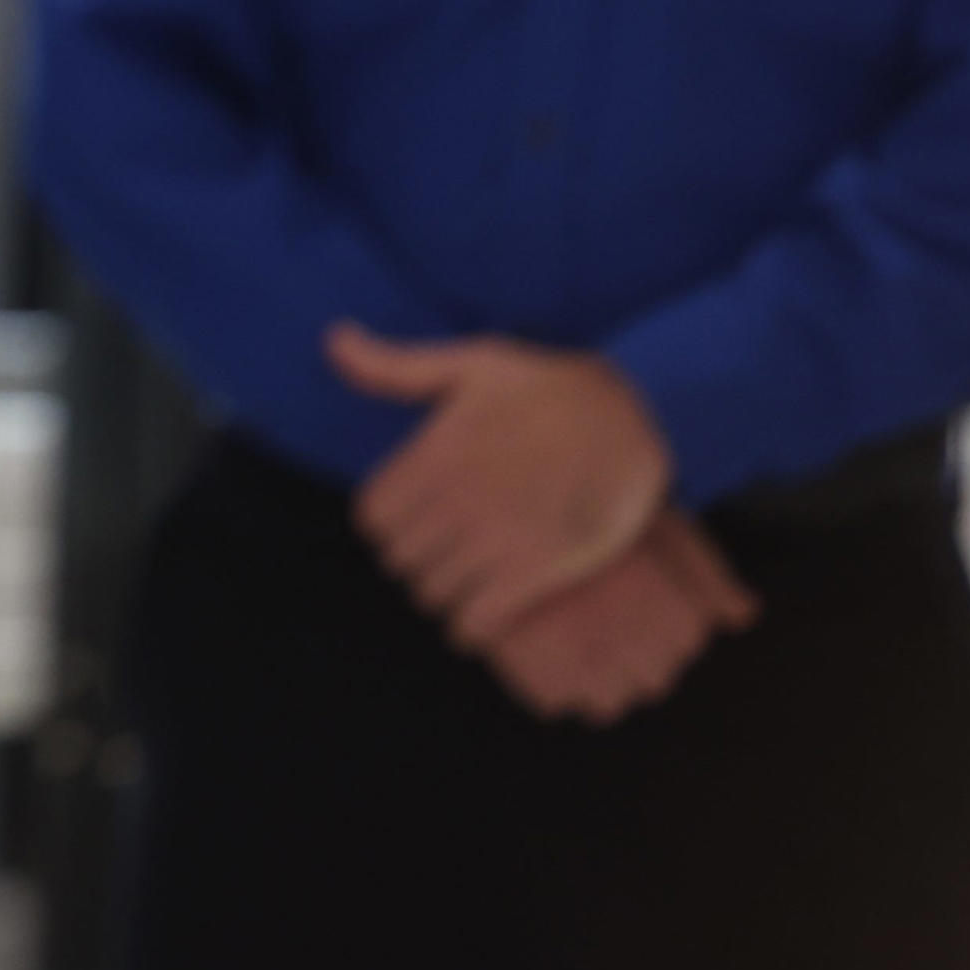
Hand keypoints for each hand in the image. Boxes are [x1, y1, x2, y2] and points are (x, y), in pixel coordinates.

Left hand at [330, 324, 670, 642]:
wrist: (638, 418)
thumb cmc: (550, 388)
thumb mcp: (472, 363)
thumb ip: (396, 364)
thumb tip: (331, 341)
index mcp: (437, 453)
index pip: (373, 517)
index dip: (384, 522)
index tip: (406, 518)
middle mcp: (460, 500)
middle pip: (399, 561)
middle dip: (412, 559)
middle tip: (437, 550)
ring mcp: (498, 538)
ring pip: (433, 594)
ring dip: (440, 594)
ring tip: (461, 579)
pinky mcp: (539, 570)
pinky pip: (476, 623)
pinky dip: (469, 628)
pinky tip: (480, 614)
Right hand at [473, 511, 758, 722]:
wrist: (503, 504)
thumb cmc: (589, 508)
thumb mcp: (658, 524)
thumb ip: (707, 575)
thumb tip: (744, 616)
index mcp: (678, 620)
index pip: (685, 644)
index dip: (656, 614)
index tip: (627, 586)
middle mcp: (644, 655)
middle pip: (651, 680)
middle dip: (627, 650)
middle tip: (594, 608)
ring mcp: (594, 674)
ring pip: (607, 703)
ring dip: (590, 674)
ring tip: (564, 629)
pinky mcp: (542, 682)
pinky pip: (554, 701)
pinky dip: (543, 677)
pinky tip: (534, 637)